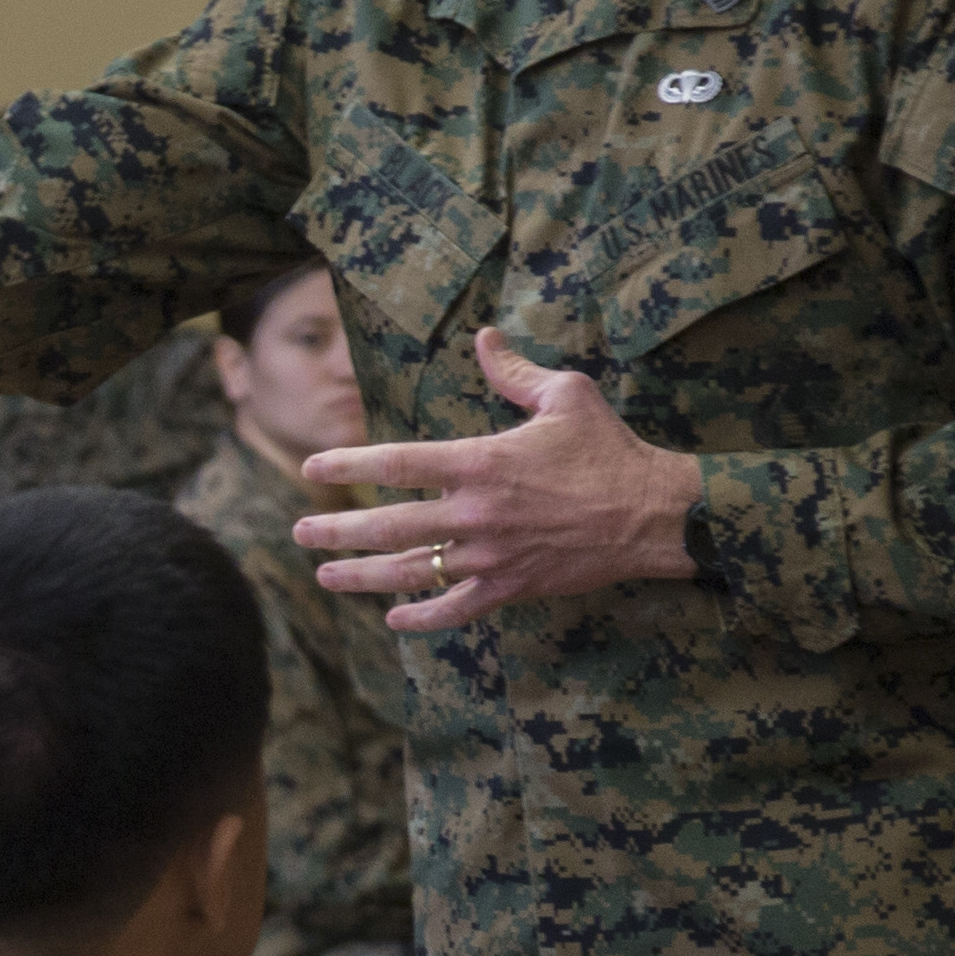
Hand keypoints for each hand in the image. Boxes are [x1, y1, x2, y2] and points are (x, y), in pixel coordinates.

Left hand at [293, 328, 702, 631]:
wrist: (654, 513)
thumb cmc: (609, 450)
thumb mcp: (566, 396)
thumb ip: (515, 371)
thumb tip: (484, 337)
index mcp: (481, 463)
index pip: (397, 464)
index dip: (348, 464)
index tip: (311, 466)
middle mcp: (476, 514)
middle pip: (389, 526)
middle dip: (337, 530)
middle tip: (300, 530)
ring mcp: (490, 557)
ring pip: (410, 573)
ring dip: (361, 576)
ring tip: (324, 574)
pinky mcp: (511, 588)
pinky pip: (455, 609)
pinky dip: (422, 619)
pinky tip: (393, 619)